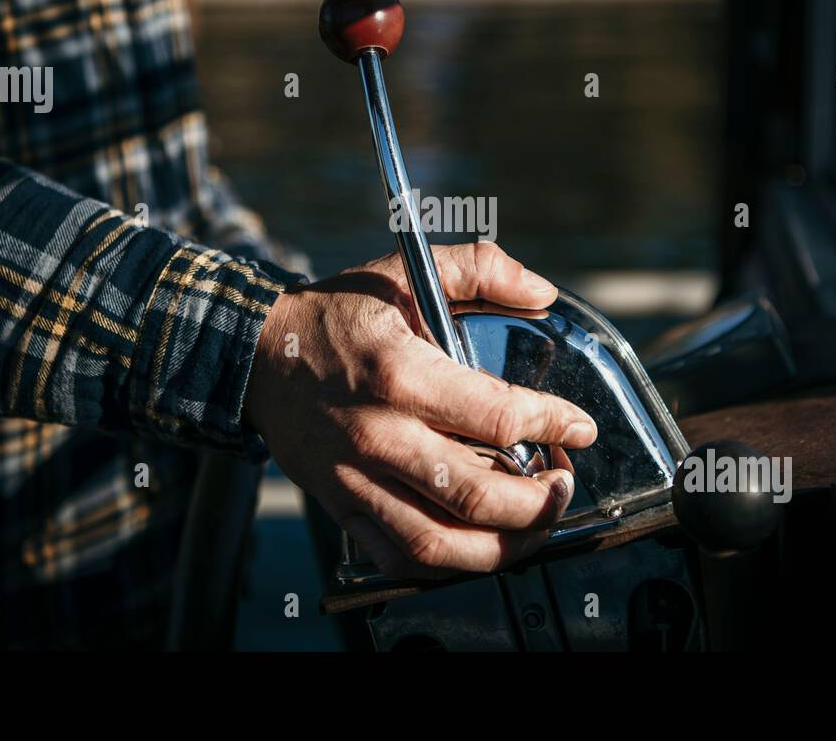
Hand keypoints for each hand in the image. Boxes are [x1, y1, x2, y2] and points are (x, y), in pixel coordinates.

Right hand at [243, 242, 596, 578]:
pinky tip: (478, 544)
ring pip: (442, 544)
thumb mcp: (404, 273)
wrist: (256, 356)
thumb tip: (541, 292)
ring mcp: (358, 479)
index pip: (497, 417)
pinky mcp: (341, 506)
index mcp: (401, 375)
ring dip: (504, 545)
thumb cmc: (336, 315)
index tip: (579, 427)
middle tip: (562, 484)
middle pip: (477, 495)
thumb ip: (479, 269)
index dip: (554, 425)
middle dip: (540, 501)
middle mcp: (379, 435)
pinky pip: (399, 558)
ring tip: (533, 523)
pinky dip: (448, 565)